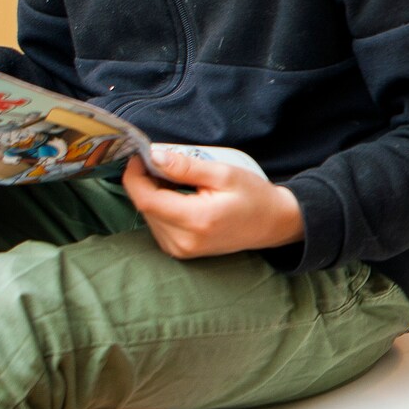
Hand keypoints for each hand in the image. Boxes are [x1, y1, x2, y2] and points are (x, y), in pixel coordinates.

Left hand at [123, 146, 304, 259]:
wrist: (272, 225)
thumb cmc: (254, 197)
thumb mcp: (224, 174)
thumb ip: (187, 166)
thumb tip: (154, 157)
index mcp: (196, 220)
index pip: (146, 199)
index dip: (135, 176)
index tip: (140, 156)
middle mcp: (184, 241)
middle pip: (145, 207)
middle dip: (145, 182)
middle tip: (161, 162)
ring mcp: (181, 250)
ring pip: (148, 216)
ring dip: (153, 194)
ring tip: (174, 180)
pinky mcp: (180, 251)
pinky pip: (157, 225)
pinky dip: (161, 207)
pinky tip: (177, 197)